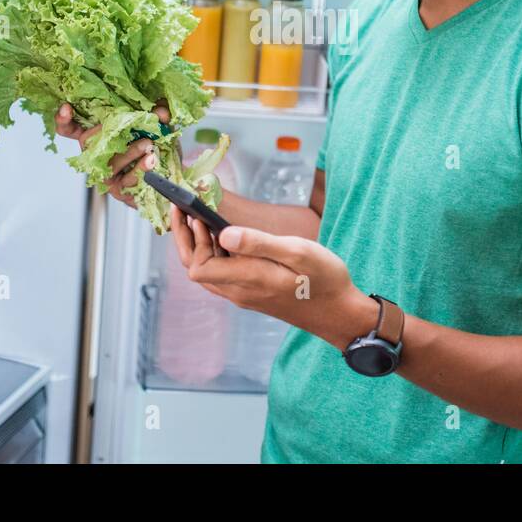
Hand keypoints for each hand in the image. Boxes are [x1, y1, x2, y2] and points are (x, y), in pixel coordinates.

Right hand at [54, 101, 177, 208]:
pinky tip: (151, 161)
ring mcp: (105, 174)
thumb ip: (158, 114)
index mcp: (98, 135)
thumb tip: (161, 112)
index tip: (66, 107)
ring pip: (110, 162)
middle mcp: (96, 155)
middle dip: (109, 132)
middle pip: (89, 143)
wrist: (170, 175)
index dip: (63, 120)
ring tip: (148, 144)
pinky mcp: (119, 190)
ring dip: (130, 152)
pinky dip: (140, 169)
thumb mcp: (157, 124)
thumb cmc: (155, 145)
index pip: (69, 128)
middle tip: (131, 123)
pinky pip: (126, 181)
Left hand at [169, 205, 375, 349]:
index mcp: (247, 280)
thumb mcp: (298, 252)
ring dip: (197, 245)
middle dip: (184, 238)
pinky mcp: (252, 293)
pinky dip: (213, 254)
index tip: (192, 210)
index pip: (197, 266)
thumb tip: (222, 232)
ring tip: (197, 217)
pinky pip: (221, 274)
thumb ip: (259, 243)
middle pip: (195, 269)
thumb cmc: (324, 280)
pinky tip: (222, 236)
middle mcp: (239, 291)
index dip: (190, 238)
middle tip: (182, 208)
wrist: (339, 313)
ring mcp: (244, 294)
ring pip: (206, 272)